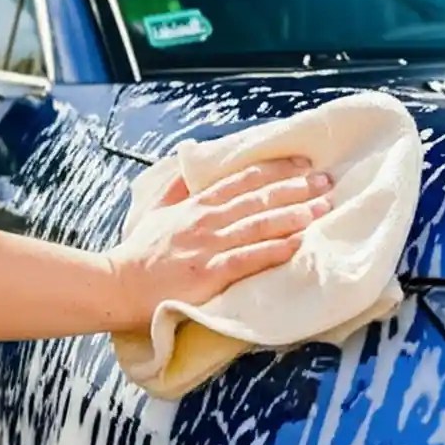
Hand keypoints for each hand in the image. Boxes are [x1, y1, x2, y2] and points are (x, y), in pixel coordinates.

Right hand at [104, 157, 331, 330]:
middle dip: (296, 188)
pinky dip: (274, 250)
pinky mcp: (209, 273)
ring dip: (294, 215)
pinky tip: (298, 244)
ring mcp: (209, 246)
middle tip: (327, 182)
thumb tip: (190, 159)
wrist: (117, 286)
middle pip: (259, 198)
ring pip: (259, 224)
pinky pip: (248, 259)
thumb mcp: (156, 210)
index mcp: (197, 204)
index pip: (243, 179)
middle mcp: (207, 220)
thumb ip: (177, 187)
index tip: (305, 162)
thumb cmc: (140, 252)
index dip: (276, 168)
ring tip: (322, 208)